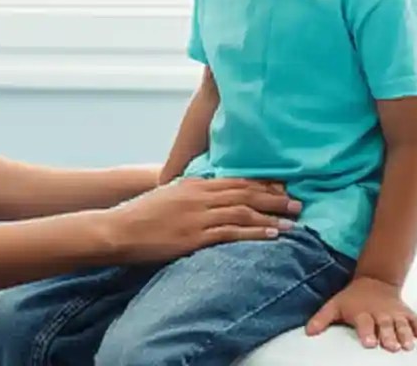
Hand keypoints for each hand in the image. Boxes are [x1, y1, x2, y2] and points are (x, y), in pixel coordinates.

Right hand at [105, 178, 300, 262]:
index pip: (236, 181)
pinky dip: (255, 232)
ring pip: (244, 212)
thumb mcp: (168, 197)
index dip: (262, 185)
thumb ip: (190, 194)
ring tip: (294, 220)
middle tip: (298, 201)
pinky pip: (232, 232)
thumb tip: (210, 197)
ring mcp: (198, 216)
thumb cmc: (140, 215)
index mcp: (194, 184)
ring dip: (272, 215)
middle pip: (246, 194)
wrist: (119, 230)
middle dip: (274, 197)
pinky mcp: (195, 236)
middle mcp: (200, 196)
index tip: (282, 187)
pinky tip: (272, 234)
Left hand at [305, 277, 416, 351]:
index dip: (367, 332)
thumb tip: (308, 332)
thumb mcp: (335, 305)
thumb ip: (322, 319)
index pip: (364, 323)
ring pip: (402, 324)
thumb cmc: (352, 299)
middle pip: (385, 325)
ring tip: (408, 345)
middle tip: (391, 346)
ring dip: (406, 334)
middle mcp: (380, 314)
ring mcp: (395, 314)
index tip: (369, 343)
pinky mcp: (406, 313)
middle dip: (389, 336)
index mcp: (362, 313)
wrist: (374, 281)